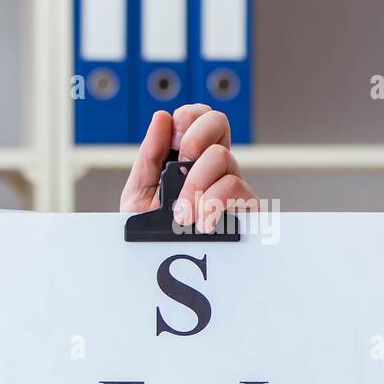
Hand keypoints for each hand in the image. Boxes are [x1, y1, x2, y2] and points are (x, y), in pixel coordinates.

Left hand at [119, 104, 257, 233]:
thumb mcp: (139, 191)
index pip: (198, 116)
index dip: (187, 117)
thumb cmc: (151, 231)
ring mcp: (230, 184)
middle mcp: (213, 166)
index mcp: (188, 157)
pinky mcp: (244, 207)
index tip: (173, 141)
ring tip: (181, 214)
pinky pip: (234, 187)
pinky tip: (201, 222)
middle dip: (194, 138)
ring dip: (195, 184)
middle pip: (218, 122)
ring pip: (222, 157)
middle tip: (179, 167)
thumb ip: (149, 155)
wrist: (157, 267)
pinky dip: (213, 203)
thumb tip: (162, 117)